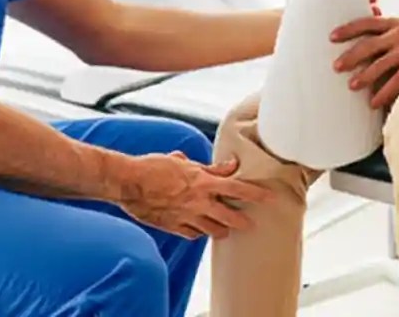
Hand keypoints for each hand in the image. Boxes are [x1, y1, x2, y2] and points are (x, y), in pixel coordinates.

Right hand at [116, 152, 271, 239]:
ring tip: (225, 228)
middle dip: (243, 222)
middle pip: (230, 218)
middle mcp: (198, 202)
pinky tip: (199, 229)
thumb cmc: (153, 167)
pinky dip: (199, 232)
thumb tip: (229, 165)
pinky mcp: (174, 228)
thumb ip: (208, 168)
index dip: (256, 194)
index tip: (270, 198)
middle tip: (250, 224)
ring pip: (214, 231)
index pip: (237, 189)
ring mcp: (187, 218)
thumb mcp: (183, 162)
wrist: (128, 183)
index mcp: (202, 183)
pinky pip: (194, 235)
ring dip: (222, 229)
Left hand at [330, 17, 398, 108]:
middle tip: (336, 67)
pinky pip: (396, 82)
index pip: (366, 23)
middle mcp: (397, 36)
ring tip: (352, 86)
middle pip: (368, 46)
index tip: (332, 37)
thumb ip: (381, 31)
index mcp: (391, 25)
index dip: (348, 29)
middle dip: (351, 56)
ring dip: (364, 76)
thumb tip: (356, 34)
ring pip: (380, 65)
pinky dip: (383, 93)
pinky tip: (374, 102)